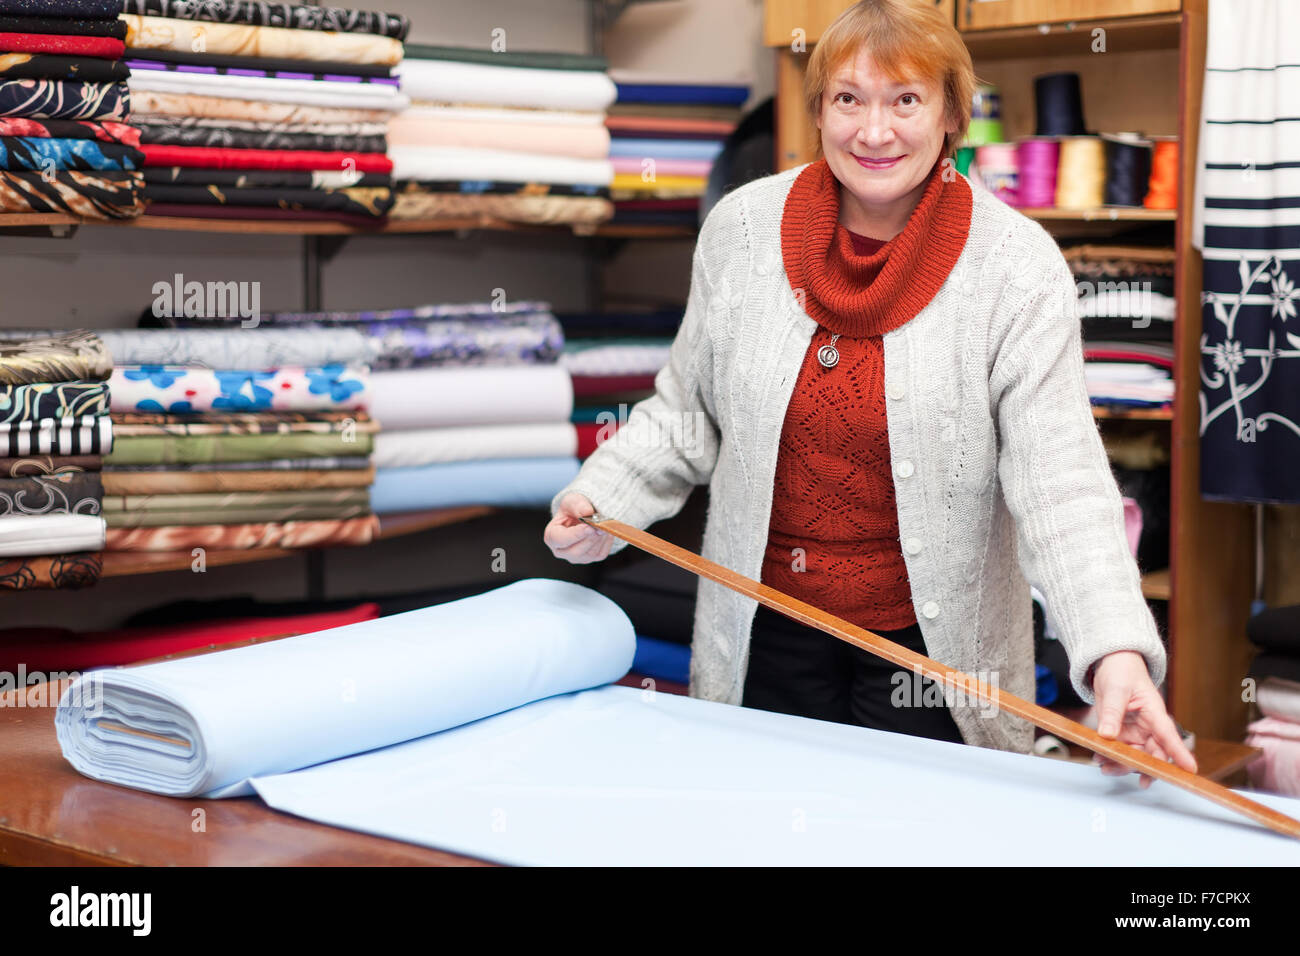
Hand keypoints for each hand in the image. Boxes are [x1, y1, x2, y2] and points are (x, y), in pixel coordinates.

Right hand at [543, 493, 613, 564]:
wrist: (583, 515)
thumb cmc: (573, 509)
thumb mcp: (572, 501)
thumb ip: (578, 506)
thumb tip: (587, 512)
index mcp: (551, 537)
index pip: (561, 540)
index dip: (575, 534)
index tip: (588, 527)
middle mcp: (561, 551)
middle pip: (576, 552)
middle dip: (590, 538)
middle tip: (600, 525)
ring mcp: (575, 558)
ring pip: (590, 554)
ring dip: (600, 538)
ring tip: (604, 524)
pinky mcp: (589, 559)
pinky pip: (600, 554)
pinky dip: (606, 542)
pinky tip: (606, 530)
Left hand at [1091, 650, 1197, 787]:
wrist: (1112, 667)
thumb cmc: (1122, 673)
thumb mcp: (1116, 689)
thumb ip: (1112, 712)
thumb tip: (1107, 734)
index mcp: (1154, 713)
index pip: (1169, 735)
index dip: (1180, 753)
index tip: (1190, 770)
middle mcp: (1149, 727)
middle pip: (1153, 754)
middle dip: (1143, 768)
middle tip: (1127, 773)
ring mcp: (1137, 733)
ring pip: (1137, 757)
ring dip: (1122, 765)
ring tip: (1105, 767)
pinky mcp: (1123, 735)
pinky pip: (1121, 752)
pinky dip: (1111, 758)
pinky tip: (1100, 759)